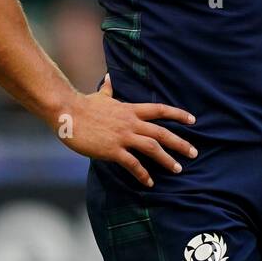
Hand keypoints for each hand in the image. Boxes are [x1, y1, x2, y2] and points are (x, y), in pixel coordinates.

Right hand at [56, 74, 196, 186]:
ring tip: (178, 169)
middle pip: (162, 132)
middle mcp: (131, 122)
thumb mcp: (101, 96)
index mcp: (131, 109)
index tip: (193, 120)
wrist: (67, 113)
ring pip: (152, 148)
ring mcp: (123, 136)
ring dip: (167, 159)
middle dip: (180, 143)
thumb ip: (109, 89)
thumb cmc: (83, 105)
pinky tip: (149, 182)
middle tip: (194, 153)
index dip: (178, 114)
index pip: (160, 110)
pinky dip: (143, 174)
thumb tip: (110, 78)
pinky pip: (132, 164)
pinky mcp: (112, 150)